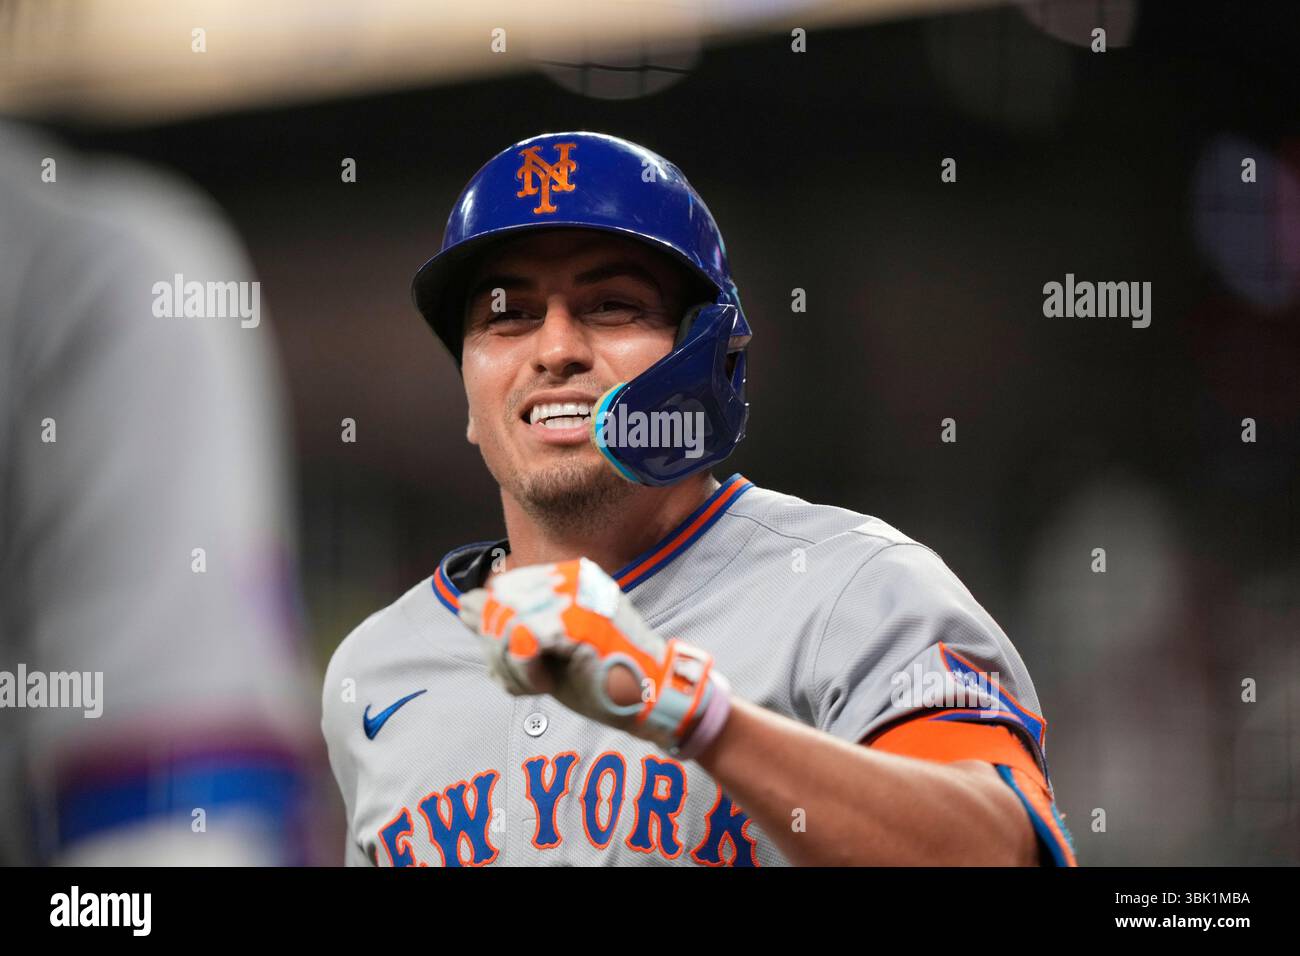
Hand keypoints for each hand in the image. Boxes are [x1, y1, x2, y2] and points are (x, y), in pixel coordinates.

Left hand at [457, 558, 728, 753]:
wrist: (651, 698)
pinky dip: (524, 672)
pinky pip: (522, 642)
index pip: (503, 589)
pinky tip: (544, 685)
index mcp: (568, 577)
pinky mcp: (579, 622)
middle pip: (499, 604)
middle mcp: (573, 578)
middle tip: (521, 679)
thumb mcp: (545, 648)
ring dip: (511, 666)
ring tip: (535, 684)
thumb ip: (507, 623)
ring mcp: (578, 597)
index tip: (514, 664)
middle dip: (497, 650)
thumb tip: (464, 602)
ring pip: (507, 622)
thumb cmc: (601, 677)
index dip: (495, 631)